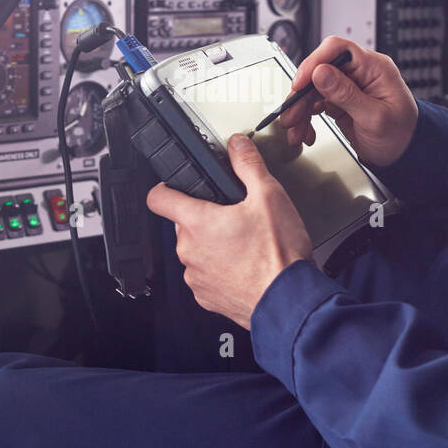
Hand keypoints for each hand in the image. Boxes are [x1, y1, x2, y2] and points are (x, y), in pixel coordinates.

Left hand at [146, 133, 311, 328]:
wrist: (289, 303)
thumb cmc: (279, 256)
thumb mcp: (269, 196)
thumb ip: (248, 164)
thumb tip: (236, 144)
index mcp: (196, 223)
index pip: (158, 198)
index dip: (165, 187)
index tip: (175, 187)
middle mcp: (189, 252)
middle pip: (184, 224)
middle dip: (205, 217)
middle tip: (235, 217)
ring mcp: (196, 278)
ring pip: (197, 251)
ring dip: (214, 245)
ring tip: (246, 245)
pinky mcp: (207, 299)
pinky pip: (207, 276)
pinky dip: (221, 270)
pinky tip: (246, 266)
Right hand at [277, 36, 417, 167]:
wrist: (405, 154)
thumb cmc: (401, 134)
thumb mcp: (374, 117)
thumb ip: (347, 94)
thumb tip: (321, 72)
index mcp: (374, 68)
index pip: (337, 49)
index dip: (314, 62)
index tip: (300, 83)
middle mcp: (359, 73)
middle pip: (319, 71)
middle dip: (301, 94)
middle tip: (292, 114)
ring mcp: (348, 87)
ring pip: (313, 88)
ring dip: (300, 109)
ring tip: (296, 130)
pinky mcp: (339, 101)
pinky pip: (315, 103)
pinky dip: (306, 117)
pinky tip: (306, 131)